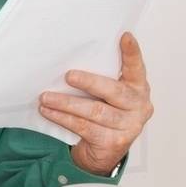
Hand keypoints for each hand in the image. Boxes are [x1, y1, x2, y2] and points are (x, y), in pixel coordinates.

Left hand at [38, 32, 153, 175]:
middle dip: (89, 82)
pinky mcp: (113, 143)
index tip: (125, 36)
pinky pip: (84, 127)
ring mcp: (128, 126)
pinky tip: (48, 111)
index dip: (132, 53)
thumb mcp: (107, 93)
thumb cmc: (103, 112)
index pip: (136, 68)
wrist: (104, 150)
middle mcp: (139, 106)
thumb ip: (102, 76)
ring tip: (46, 97)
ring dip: (66, 103)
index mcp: (138, 88)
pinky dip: (63, 118)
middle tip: (68, 75)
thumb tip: (70, 54)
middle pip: (114, 92)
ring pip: (95, 111)